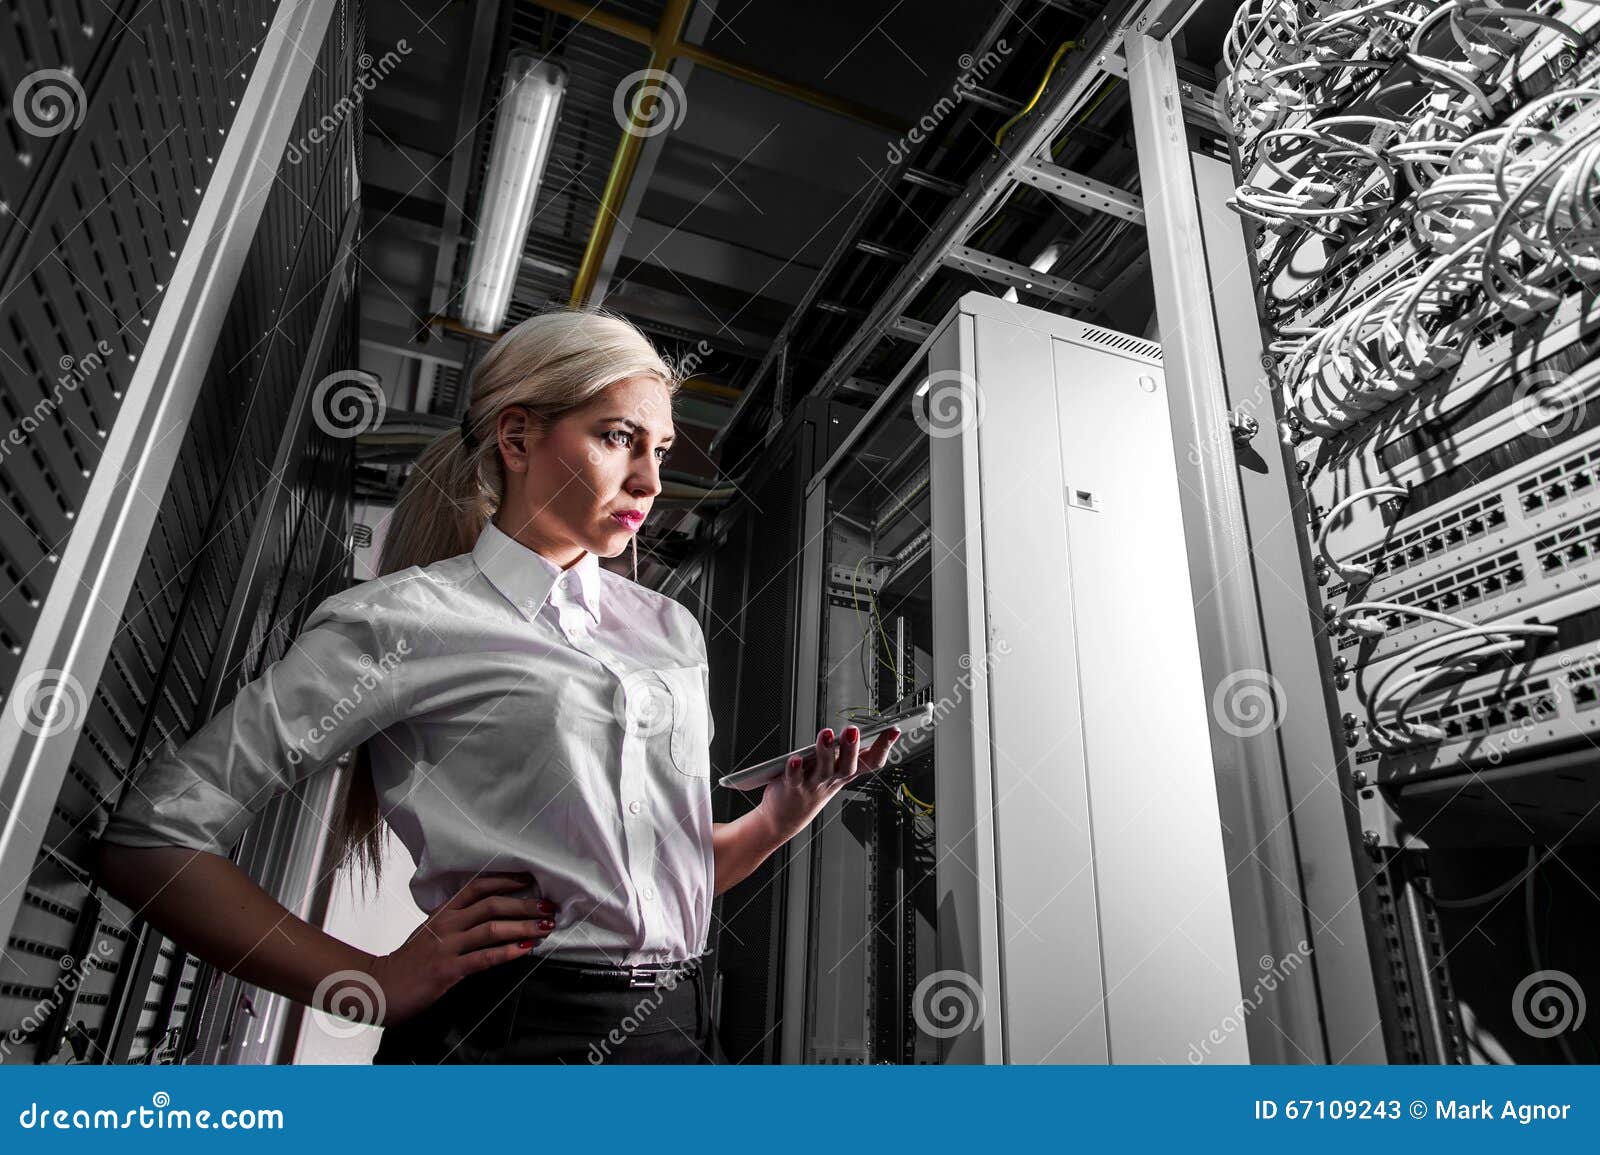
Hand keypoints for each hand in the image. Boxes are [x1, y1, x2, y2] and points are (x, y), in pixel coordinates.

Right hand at [357, 873, 558, 1026]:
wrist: (380, 988)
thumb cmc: (409, 962)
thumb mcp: (431, 933)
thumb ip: (456, 922)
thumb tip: (490, 915)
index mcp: (443, 912)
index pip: (478, 886)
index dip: (506, 880)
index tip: (529, 878)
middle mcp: (446, 924)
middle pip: (491, 904)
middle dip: (524, 903)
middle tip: (548, 905)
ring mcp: (446, 946)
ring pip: (492, 928)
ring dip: (523, 926)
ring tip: (545, 926)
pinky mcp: (447, 970)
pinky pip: (483, 957)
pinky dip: (507, 952)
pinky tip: (524, 950)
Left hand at [756, 725, 901, 840]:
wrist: (785, 817)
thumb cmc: (811, 785)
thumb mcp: (833, 768)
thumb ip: (844, 751)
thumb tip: (858, 731)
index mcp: (846, 772)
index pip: (871, 762)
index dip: (884, 747)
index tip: (894, 730)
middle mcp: (833, 780)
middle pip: (847, 766)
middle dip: (851, 748)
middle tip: (853, 730)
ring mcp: (814, 786)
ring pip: (823, 770)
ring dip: (825, 751)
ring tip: (826, 734)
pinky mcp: (793, 789)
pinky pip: (795, 778)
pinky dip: (795, 769)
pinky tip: (795, 758)